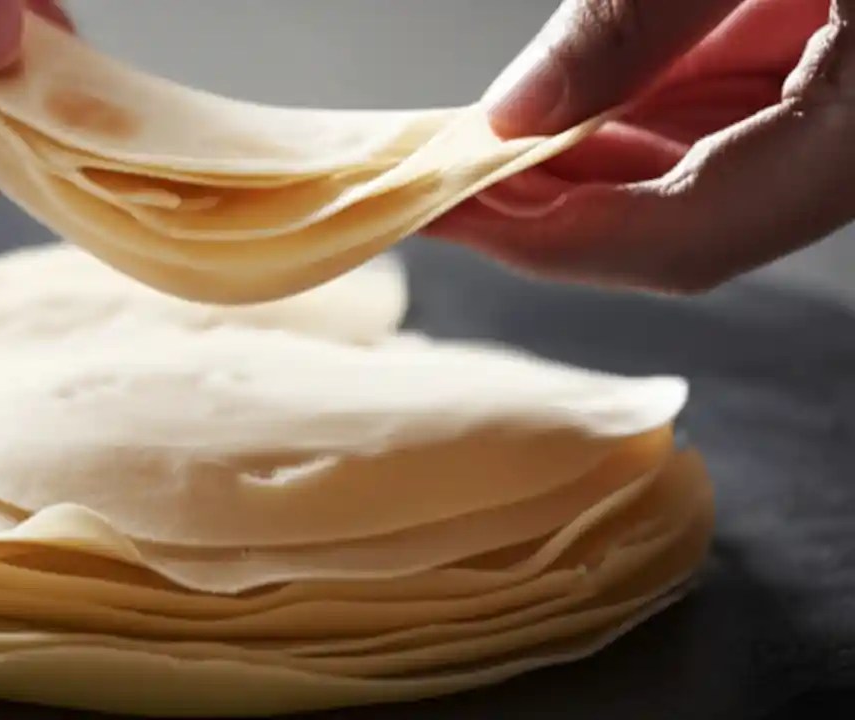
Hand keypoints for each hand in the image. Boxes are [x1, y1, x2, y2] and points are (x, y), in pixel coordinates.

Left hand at [429, 0, 853, 293]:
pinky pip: (720, 119)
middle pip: (684, 225)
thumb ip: (637, 22)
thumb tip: (516, 114)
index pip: (688, 238)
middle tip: (436, 182)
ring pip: (696, 179)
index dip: (549, 241)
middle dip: (546, 209)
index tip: (443, 213)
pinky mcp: (830, 69)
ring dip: (576, 168)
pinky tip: (554, 107)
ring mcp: (847, 108)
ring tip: (472, 147)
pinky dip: (628, 117)